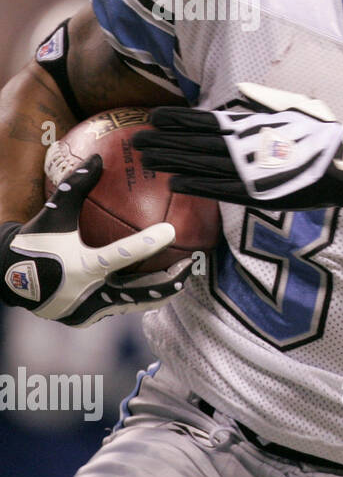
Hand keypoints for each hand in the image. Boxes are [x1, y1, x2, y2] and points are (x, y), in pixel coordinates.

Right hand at [0, 155, 191, 326]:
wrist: (7, 278)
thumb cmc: (35, 241)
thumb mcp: (54, 213)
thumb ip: (76, 185)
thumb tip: (98, 157)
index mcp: (82, 266)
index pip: (121, 255)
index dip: (147, 244)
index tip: (172, 231)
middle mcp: (88, 293)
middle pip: (140, 291)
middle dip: (170, 280)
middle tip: (191, 264)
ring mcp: (89, 310)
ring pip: (135, 304)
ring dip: (161, 292)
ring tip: (182, 276)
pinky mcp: (87, 319)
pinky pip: (120, 307)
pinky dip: (138, 297)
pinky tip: (157, 285)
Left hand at [132, 83, 342, 208]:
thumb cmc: (320, 136)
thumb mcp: (290, 110)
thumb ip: (261, 105)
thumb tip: (241, 94)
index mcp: (250, 124)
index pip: (204, 119)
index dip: (177, 119)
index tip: (154, 117)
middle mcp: (244, 144)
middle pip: (194, 141)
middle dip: (164, 141)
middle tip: (137, 142)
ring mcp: (248, 169)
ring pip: (200, 163)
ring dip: (172, 160)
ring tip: (147, 160)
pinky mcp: (257, 192)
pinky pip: (219, 188)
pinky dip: (196, 184)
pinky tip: (175, 183)